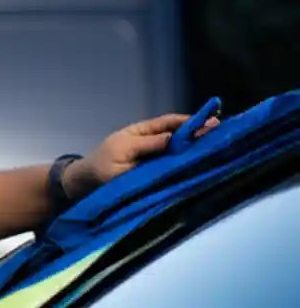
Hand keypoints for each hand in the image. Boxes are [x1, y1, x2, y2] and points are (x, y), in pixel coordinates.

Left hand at [66, 112, 220, 198]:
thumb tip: (176, 137)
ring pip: (178, 152)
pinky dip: (186, 165)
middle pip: (180, 136)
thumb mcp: (124, 151)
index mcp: (142, 133)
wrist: (84, 185)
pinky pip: (172, 167)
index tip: (213, 122)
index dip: (191, 122)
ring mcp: (153, 159)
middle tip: (223, 134)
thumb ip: (150, 145)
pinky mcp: (152, 175)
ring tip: (219, 148)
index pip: (172, 123)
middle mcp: (151, 143)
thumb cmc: (101, 166)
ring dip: (196, 150)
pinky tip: (200, 167)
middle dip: (200, 134)